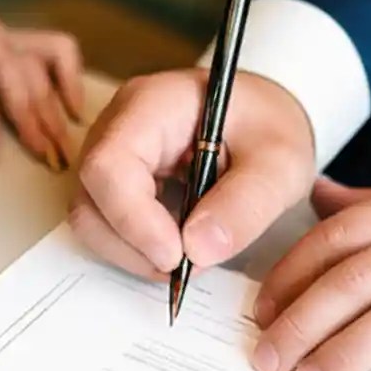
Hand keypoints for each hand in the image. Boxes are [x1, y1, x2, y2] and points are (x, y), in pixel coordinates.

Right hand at [68, 68, 314, 278]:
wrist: (262, 121)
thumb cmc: (267, 128)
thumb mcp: (280, 163)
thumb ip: (246, 204)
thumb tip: (198, 251)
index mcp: (152, 105)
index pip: (110, 166)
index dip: (133, 219)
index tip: (175, 256)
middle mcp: (116, 127)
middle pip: (91, 200)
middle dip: (135, 247)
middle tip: (188, 265)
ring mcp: (108, 156)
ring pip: (90, 220)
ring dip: (134, 254)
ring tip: (187, 257)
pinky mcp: (112, 183)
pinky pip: (104, 226)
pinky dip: (136, 250)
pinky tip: (175, 246)